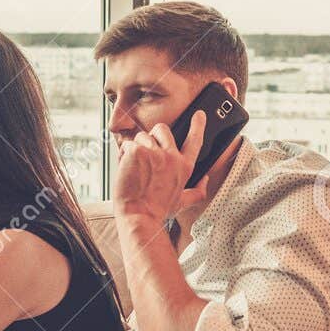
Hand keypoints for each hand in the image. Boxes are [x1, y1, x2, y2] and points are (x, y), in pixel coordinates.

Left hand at [111, 110, 208, 225]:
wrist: (139, 216)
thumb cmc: (158, 210)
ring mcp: (154, 153)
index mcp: (184, 167)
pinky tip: (126, 169)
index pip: (195, 140)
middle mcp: (172, 157)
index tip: (199, 114)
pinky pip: (127, 144)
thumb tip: (206, 181)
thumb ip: (197, 191)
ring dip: (136, 149)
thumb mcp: (182, 202)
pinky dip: (123, 155)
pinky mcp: (138, 151)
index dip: (198, 125)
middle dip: (152, 136)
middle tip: (146, 152)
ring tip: (135, 169)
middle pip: (162, 129)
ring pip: (142, 136)